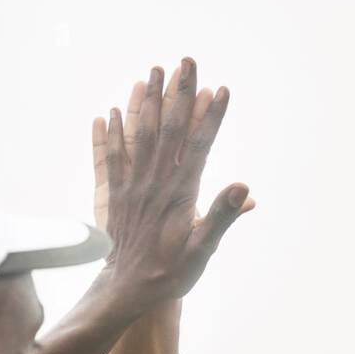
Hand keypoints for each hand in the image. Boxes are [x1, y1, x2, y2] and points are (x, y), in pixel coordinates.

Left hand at [91, 58, 253, 307]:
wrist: (127, 292)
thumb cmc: (171, 274)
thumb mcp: (203, 251)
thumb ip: (221, 218)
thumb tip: (243, 188)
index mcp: (181, 194)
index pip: (199, 145)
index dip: (211, 116)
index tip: (222, 88)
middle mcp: (156, 184)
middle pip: (168, 129)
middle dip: (179, 93)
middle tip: (186, 61)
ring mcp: (133, 187)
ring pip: (140, 135)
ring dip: (146, 101)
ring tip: (152, 71)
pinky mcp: (116, 195)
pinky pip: (113, 157)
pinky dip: (113, 132)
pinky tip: (111, 111)